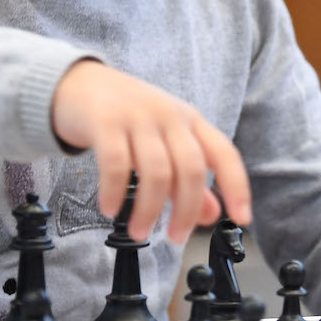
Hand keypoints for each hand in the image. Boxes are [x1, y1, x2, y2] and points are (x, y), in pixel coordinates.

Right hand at [51, 60, 251, 243]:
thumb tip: (212, 214)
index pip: (224, 153)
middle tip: (175, 238)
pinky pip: (115, 164)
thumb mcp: (164, 141)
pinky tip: (110, 209)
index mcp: (190, 120)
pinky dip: (114, 193)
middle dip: (186, 210)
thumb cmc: (126, 116)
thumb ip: (188, 178)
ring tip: (138, 232)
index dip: (237, 186)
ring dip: (149, 210)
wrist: (78, 82)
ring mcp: (137, 116)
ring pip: (156, 171)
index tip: (242, 218)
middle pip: (191, 168)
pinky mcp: (105, 121)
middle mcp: (169, 116)